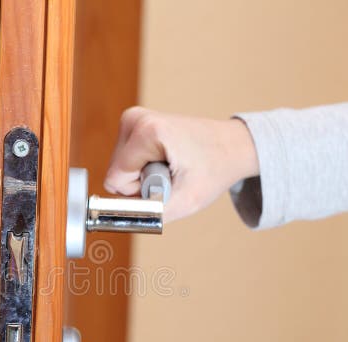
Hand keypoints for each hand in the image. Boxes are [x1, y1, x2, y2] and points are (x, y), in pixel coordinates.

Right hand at [104, 107, 258, 220]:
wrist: (232, 146)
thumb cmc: (213, 170)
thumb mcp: (186, 201)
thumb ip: (148, 214)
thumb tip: (117, 217)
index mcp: (147, 132)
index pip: (115, 180)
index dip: (139, 191)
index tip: (167, 182)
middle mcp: (136, 119)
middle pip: (116, 172)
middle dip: (140, 182)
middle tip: (172, 174)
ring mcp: (134, 118)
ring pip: (118, 166)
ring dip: (142, 174)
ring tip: (171, 166)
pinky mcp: (135, 121)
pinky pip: (124, 158)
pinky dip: (142, 165)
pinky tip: (165, 159)